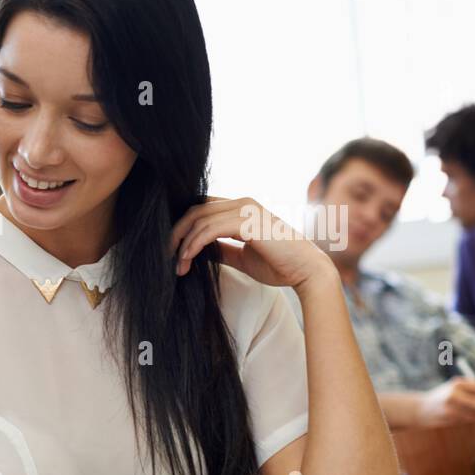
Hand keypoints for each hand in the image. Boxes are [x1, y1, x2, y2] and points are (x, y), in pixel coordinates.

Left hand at [170, 196, 332, 289]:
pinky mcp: (248, 222)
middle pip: (194, 210)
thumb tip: (198, 250)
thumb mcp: (241, 257)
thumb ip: (221, 250)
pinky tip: (187, 259)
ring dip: (182, 244)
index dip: (182, 226)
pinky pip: (209, 230)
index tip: (172, 250)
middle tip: (167, 257)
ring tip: (178, 266)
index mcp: (242, 208)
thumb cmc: (279, 265)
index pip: (202, 208)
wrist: (307, 272)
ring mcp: (246, 210)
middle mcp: (243, 203)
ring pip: (198, 219)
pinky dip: (193, 244)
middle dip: (175, 234)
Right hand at [417, 378, 474, 426]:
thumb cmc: (442, 397)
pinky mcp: (449, 417)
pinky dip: (474, 420)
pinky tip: (472, 418)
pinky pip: (470, 420)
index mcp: (459, 383)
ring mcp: (451, 407)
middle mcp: (455, 394)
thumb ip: (474, 388)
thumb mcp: (455, 387)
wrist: (420, 409)